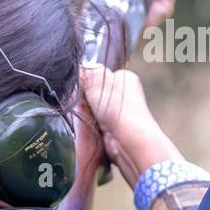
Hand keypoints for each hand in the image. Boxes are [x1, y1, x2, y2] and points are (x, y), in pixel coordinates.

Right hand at [78, 64, 181, 186]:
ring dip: (84, 113)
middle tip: (82, 103)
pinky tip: (87, 126)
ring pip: (90, 109)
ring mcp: (117, 114)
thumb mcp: (99, 82)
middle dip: (84, 99)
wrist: (129, 143)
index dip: (87, 81)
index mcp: (125, 79)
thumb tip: (80, 66)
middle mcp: (123, 96)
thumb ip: (87, 72)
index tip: (80, 86)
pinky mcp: (110, 130)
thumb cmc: (119, 110)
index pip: (100, 75)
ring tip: (85, 116)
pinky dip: (86, 125)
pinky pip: (91, 123)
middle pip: (93, 93)